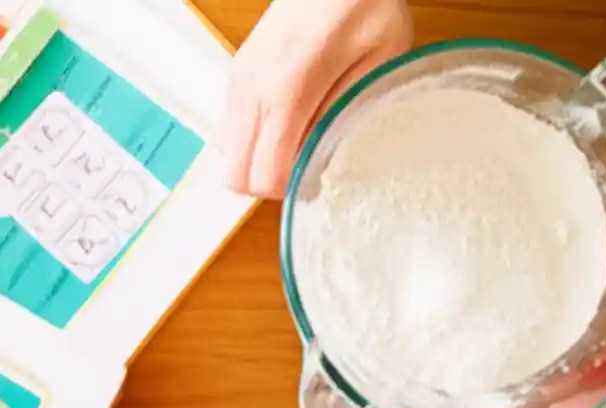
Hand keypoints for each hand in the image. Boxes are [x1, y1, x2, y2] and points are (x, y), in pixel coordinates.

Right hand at [222, 0, 412, 196]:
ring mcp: (238, 83)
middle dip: (269, 184)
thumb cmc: (361, 7)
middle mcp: (252, 90)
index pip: (264, 174)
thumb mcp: (378, 64)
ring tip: (297, 145)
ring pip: (226, 156)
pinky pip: (229, 131)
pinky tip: (283, 127)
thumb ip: (347, 116)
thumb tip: (323, 160)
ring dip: (257, 163)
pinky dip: (251, 142)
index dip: (290, 190)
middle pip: (235, 175)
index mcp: (288, 90)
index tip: (318, 180)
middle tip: (306, 169)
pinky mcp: (236, 77)